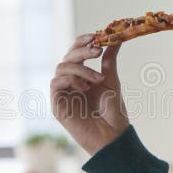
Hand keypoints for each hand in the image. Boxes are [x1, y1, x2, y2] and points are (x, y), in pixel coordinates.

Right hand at [50, 35, 129, 154]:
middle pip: (67, 57)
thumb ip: (109, 60)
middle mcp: (69, 82)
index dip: (82, 41)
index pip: (75, 52)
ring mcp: (62, 93)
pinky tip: (85, 88)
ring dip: (81, 69)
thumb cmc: (112, 112)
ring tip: (98, 79)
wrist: (112, 136)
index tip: (96, 36)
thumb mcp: (112, 80)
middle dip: (82, 51)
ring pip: (61, 68)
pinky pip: (56, 83)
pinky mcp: (56, 104)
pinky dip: (71, 80)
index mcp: (81, 75)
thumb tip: (116, 38)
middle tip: (98, 51)